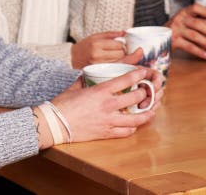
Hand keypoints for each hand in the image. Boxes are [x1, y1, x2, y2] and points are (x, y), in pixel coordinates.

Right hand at [47, 67, 162, 145]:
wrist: (55, 123)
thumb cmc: (62, 104)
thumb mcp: (76, 86)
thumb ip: (85, 79)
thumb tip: (88, 74)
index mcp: (101, 90)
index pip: (126, 79)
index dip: (139, 74)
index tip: (145, 72)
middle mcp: (108, 105)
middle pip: (136, 97)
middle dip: (147, 93)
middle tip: (150, 90)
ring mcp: (108, 120)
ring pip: (136, 118)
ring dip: (147, 113)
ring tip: (151, 110)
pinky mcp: (106, 133)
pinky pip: (126, 132)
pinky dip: (133, 128)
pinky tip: (135, 125)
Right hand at [71, 31, 127, 68]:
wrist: (73, 58)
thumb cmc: (85, 46)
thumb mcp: (95, 36)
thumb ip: (110, 34)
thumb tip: (124, 33)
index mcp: (96, 44)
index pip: (119, 45)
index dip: (121, 44)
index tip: (120, 44)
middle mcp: (96, 56)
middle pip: (121, 54)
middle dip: (122, 51)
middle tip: (117, 50)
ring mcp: (98, 66)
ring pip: (119, 62)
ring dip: (120, 59)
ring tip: (112, 56)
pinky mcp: (98, 73)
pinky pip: (114, 69)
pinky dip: (116, 65)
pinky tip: (111, 62)